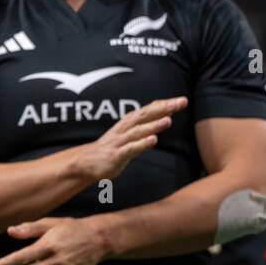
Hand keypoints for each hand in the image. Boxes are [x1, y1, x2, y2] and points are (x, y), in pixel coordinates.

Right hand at [72, 97, 186, 180]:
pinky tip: (153, 140)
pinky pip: (129, 149)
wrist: (84, 164)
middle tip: (180, 102)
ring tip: (168, 120)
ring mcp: (118, 143)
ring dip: (152, 125)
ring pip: (137, 131)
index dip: (163, 105)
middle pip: (143, 116)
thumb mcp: (128, 135)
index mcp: (126, 124)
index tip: (181, 100)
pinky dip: (141, 144)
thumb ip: (145, 127)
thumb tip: (166, 115)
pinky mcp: (115, 156)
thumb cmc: (110, 149)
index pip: (147, 110)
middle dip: (162, 109)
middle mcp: (122, 130)